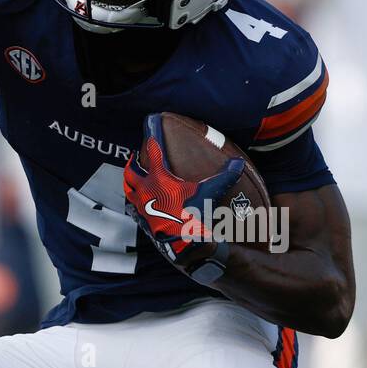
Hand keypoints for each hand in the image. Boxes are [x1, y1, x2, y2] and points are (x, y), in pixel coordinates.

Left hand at [123, 113, 240, 275]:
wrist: (184, 247)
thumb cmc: (196, 217)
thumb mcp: (211, 194)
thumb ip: (225, 176)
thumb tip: (238, 162)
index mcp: (159, 178)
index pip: (153, 148)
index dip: (151, 132)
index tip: (150, 120)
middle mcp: (145, 189)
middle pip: (132, 169)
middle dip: (134, 161)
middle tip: (137, 156)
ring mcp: (141, 207)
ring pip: (129, 189)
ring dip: (132, 182)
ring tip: (136, 179)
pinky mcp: (142, 223)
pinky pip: (133, 210)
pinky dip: (135, 205)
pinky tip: (140, 207)